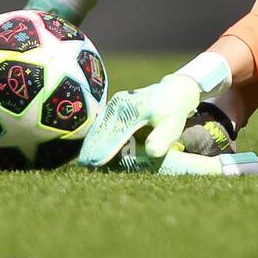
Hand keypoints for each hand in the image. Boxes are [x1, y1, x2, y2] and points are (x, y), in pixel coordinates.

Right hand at [78, 72, 200, 166]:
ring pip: (98, 127)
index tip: (93, 164)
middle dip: (91, 148)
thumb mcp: (173, 125)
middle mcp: (119, 104)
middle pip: (100, 131)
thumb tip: (150, 151)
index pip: (114, 134)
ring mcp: (114, 103)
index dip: (103, 150)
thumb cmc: (173, 112)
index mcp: (132, 108)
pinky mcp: (113, 106)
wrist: (173, 91)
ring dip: (91, 143)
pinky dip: (95, 137)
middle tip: (84, 165)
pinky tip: (91, 150)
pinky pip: (101, 124)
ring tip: (84, 161)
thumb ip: (163, 138)